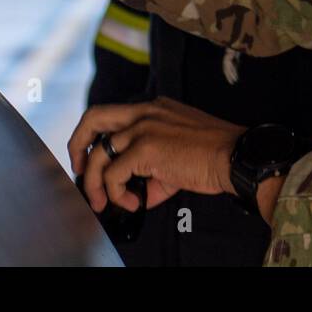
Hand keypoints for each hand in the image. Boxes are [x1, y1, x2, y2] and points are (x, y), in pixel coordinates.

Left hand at [68, 97, 245, 213]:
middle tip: (77, 170)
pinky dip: (117, 194)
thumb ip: (153, 172)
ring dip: (95, 184)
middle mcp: (145, 112)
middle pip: (93, 118)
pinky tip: (134, 203)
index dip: (96, 138)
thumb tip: (139, 195)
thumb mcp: (178, 157)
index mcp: (154, 108)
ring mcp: (144, 127)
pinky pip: (114, 175)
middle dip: (77, 145)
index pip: (113, 116)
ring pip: (98, 154)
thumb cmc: (214, 157)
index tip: (92, 159)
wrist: (235, 157)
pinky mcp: (145, 148)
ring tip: (105, 202)